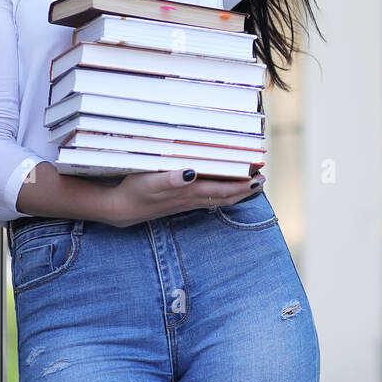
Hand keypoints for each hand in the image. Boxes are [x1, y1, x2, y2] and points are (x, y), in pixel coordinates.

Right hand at [106, 165, 264, 227]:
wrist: (120, 209)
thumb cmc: (134, 191)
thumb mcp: (150, 182)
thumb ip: (171, 179)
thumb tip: (191, 173)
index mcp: (189, 191)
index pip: (223, 188)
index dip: (242, 183)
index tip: (258, 174)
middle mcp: (192, 199)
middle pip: (226, 195)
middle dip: (245, 188)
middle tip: (261, 179)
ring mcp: (187, 203)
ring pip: (218, 199)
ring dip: (236, 192)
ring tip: (250, 185)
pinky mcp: (180, 203)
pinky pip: (208, 199)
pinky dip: (221, 194)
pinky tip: (223, 191)